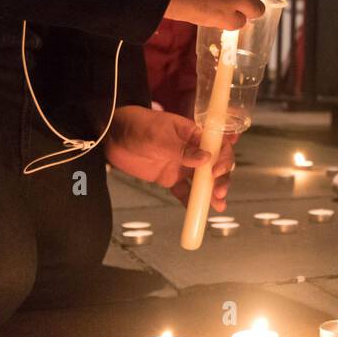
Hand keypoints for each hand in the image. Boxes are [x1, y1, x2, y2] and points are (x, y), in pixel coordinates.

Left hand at [105, 105, 235, 210]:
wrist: (113, 136)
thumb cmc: (138, 125)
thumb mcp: (160, 135)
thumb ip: (182, 148)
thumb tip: (206, 158)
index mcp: (194, 134)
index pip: (218, 145)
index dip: (223, 158)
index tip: (217, 171)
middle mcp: (192, 150)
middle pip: (214, 165)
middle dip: (221, 179)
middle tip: (219, 192)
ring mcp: (181, 165)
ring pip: (202, 180)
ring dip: (211, 192)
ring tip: (218, 204)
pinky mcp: (169, 178)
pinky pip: (184, 191)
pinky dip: (192, 201)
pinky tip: (198, 211)